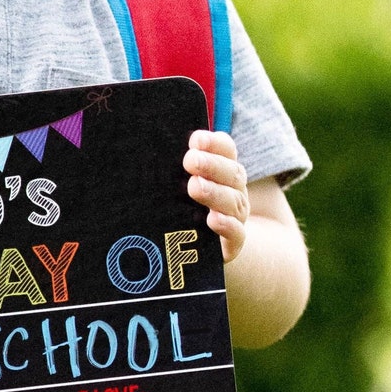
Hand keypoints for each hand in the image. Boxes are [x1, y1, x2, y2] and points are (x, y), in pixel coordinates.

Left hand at [183, 130, 249, 263]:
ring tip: (194, 187)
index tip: (195, 139)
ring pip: (233, 201)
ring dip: (214, 192)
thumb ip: (177, 172)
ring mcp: (237, 217)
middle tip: (190, 160)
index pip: (226, 151)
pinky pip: (236, 233)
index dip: (214, 143)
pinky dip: (226, 225)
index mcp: (225, 172)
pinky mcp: (234, 243)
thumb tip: (153, 153)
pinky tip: (212, 219)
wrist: (204, 251)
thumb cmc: (187, 213)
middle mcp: (235, 191)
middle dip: (211, 165)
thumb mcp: (181, 189)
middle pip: (231, 173)